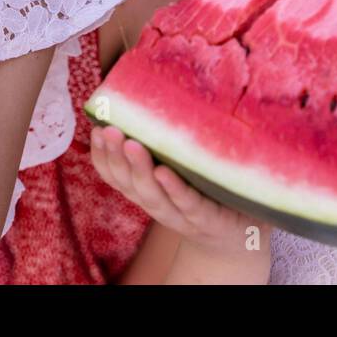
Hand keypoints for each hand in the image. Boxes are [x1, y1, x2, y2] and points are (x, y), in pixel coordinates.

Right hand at [90, 125, 270, 259]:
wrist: (240, 239)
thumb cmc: (207, 195)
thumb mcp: (182, 169)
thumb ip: (166, 145)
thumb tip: (152, 97)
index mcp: (147, 192)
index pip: (115, 176)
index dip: (102, 155)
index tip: (96, 128)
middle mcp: (157, 205)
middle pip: (129, 183)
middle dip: (116, 156)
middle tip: (109, 129)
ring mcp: (181, 215)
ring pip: (152, 195)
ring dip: (139, 169)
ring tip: (131, 144)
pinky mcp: (207, 219)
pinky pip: (188, 204)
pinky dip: (174, 189)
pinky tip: (164, 171)